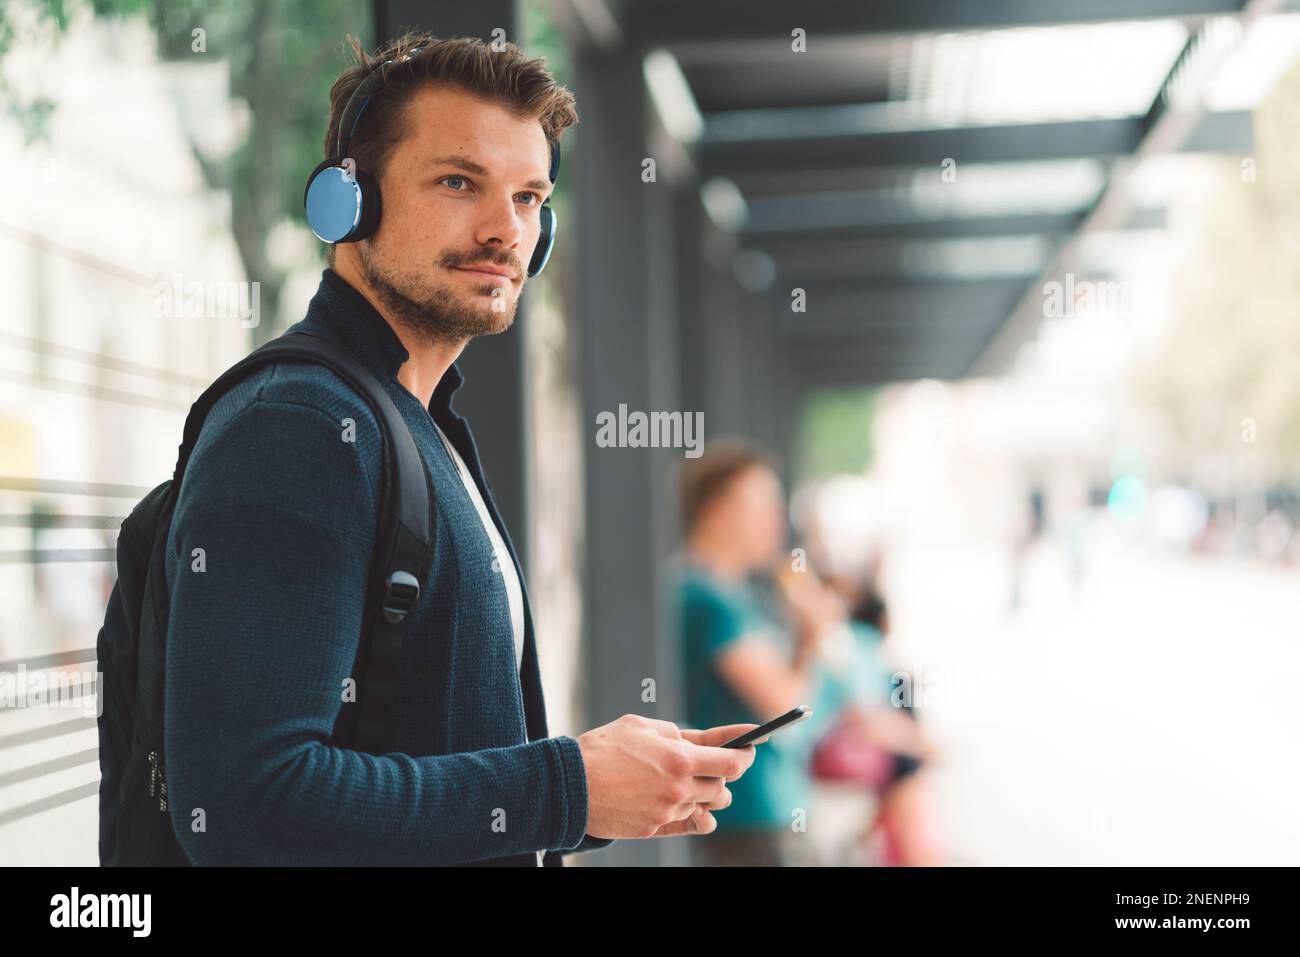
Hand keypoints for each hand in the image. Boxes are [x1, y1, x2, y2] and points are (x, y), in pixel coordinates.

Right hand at [577, 717, 759, 839]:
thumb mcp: (643, 726)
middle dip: (723, 774)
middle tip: (714, 763)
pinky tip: (686, 803)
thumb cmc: (604, 748)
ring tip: (689, 781)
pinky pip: (688, 823)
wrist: (569, 784)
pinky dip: (692, 814)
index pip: (733, 762)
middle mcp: (680, 789)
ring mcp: (668, 811)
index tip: (752, 745)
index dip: (747, 753)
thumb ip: (679, 734)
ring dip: (704, 794)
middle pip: (723, 788)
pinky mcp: (655, 827)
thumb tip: (703, 741)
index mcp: (681, 758)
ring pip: (706, 807)